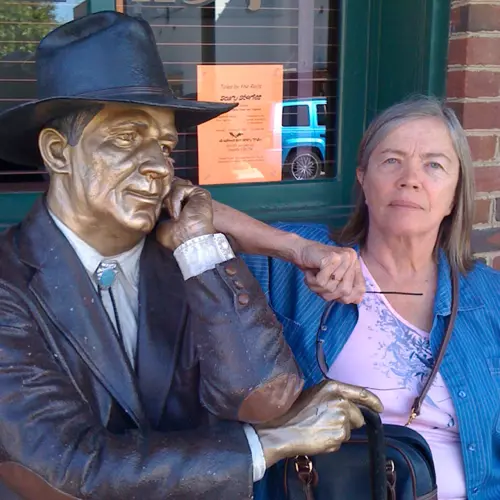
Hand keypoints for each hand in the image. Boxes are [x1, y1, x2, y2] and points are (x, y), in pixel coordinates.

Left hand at [156, 177, 214, 249]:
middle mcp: (189, 199)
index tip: (155, 207)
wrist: (188, 242)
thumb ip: (158, 212)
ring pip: (175, 185)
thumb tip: (150, 205)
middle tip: (163, 210)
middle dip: (164, 196)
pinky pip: (181, 189)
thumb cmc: (176, 238)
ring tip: (173, 216)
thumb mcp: (160, 224)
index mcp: (181, 205)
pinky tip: (177, 215)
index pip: (168, 191)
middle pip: (171, 185)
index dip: (159, 196)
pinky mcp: (201, 193)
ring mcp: (195, 195)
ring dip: (169, 201)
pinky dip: (175, 201)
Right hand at [254, 380, 382, 467]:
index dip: (373, 401)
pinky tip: (319, 437)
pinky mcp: (339, 435)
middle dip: (348, 421)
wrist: (282, 430)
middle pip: (358, 416)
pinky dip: (333, 442)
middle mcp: (340, 401)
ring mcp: (341, 419)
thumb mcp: (314, 394)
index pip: (361, 393)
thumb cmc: (294, 411)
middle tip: (327, 422)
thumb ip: (332, 396)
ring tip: (320, 429)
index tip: (379, 408)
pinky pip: (341, 441)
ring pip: (349, 430)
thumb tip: (347, 405)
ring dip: (339, 432)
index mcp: (333, 387)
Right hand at [294, 241, 364, 303]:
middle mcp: (352, 258)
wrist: (300, 250)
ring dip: (317, 287)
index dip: (346, 297)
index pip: (360, 289)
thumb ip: (347, 289)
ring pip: (331, 288)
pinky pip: (321, 282)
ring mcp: (343, 257)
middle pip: (345, 291)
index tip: (333, 291)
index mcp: (355, 263)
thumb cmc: (316, 266)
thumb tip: (358, 300)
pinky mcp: (331, 258)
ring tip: (313, 276)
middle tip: (319, 281)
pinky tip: (310, 272)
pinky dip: (312, 281)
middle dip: (328, 292)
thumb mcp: (334, 281)